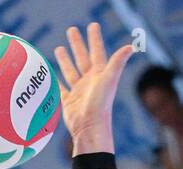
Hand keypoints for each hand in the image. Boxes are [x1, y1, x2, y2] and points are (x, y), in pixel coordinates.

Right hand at [53, 23, 135, 151]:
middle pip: (82, 58)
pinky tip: (50, 74)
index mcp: (99, 75)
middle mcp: (90, 82)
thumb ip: (118, 62)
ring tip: (59, 48)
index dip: (95, 38)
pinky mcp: (69, 102)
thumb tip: (131, 46)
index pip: (97, 51)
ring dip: (65, 60)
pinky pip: (60, 89)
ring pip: (70, 71)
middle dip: (77, 44)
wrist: (90, 130)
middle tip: (71, 30)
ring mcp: (79, 92)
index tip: (93, 25)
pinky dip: (55, 81)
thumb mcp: (109, 80)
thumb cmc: (100, 105)